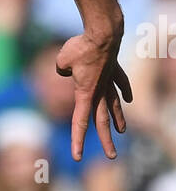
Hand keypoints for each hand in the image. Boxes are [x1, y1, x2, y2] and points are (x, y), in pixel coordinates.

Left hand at [55, 28, 132, 160]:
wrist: (102, 33)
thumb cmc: (80, 47)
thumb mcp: (61, 62)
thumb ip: (61, 70)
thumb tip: (68, 70)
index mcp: (85, 94)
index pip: (79, 122)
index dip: (77, 141)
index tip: (77, 157)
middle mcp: (100, 91)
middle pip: (102, 120)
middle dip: (106, 140)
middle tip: (112, 156)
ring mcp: (110, 81)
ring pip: (114, 105)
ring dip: (118, 119)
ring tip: (121, 132)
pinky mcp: (115, 69)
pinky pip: (120, 83)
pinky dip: (124, 91)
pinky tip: (129, 100)